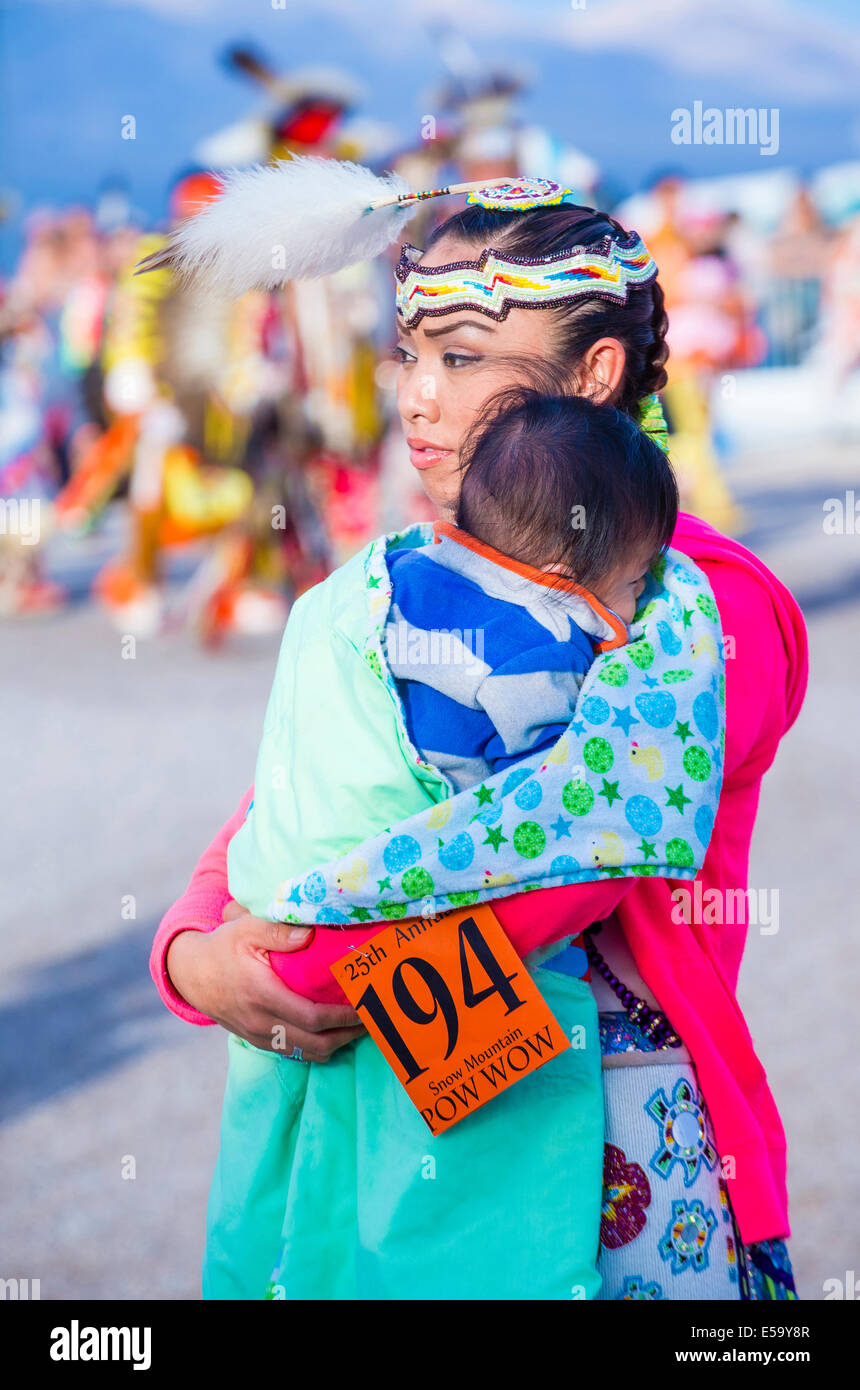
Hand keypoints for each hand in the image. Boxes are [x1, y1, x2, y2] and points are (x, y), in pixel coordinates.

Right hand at [165, 902, 364, 1060]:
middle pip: (317, 1044)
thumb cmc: (222, 947)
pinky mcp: (257, 1041)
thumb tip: (310, 933)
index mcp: (263, 996)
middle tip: (373, 1019)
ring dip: (336, 1044)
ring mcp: (259, 1036)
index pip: (313, 1018)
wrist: (190, 974)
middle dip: (349, 1035)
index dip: (344, 1017)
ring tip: (358, 1027)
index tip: (367, 1005)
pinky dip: (317, 1046)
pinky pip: (294, 1052)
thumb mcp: (245, 929)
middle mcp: (263, 1023)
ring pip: (307, 1053)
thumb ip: (277, 930)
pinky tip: (332, 1032)